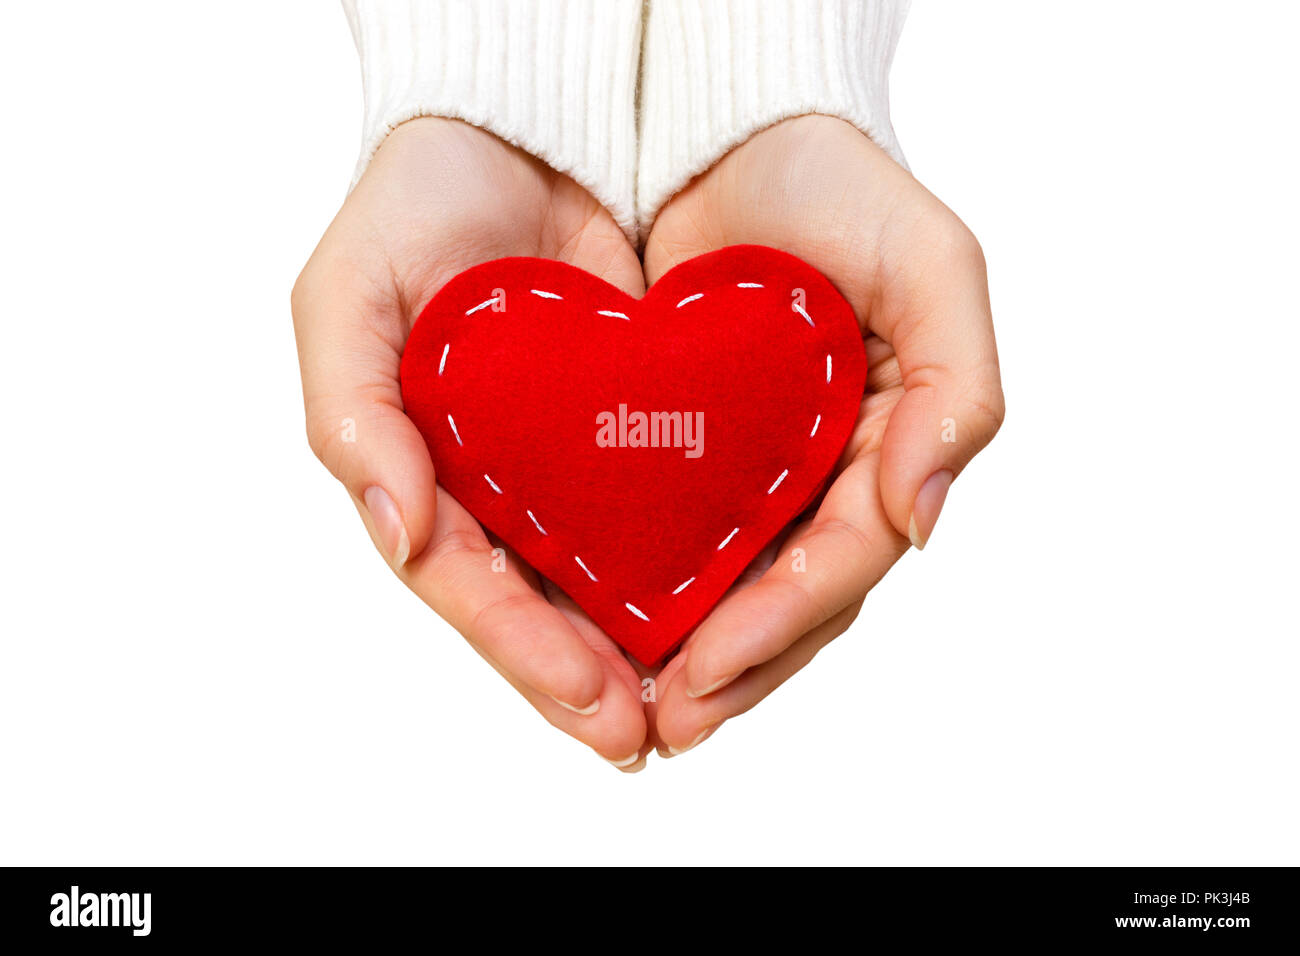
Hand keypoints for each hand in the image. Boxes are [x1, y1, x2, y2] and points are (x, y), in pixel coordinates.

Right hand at [292, 118, 651, 768]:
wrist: (515, 131)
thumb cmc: (412, 207)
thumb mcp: (348, 297)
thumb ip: (354, 414)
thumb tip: (396, 528)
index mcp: (422, 472)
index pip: (470, 584)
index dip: (525, 652)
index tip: (593, 706)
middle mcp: (495, 485)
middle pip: (541, 604)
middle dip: (591, 678)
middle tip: (650, 738)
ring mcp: (565, 460)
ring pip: (604, 574)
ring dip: (644, 644)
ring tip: (697, 702)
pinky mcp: (634, 423)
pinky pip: (662, 504)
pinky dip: (688, 559)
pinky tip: (731, 603)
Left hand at [642, 115, 1004, 756]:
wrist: (733, 133)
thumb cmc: (839, 189)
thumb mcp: (930, 264)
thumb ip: (957, 387)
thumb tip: (925, 517)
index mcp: (887, 445)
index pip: (841, 562)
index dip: (780, 625)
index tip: (707, 671)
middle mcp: (825, 472)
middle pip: (788, 600)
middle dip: (732, 668)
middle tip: (666, 727)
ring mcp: (758, 468)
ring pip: (731, 586)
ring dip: (688, 652)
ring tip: (629, 709)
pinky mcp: (690, 448)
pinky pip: (673, 533)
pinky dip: (648, 584)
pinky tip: (600, 625)